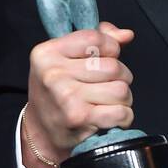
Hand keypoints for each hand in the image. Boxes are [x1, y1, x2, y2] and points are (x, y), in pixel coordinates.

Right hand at [23, 21, 134, 167]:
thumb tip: (126, 35)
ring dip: (122, 99)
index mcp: (48, 53)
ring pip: (121, 90)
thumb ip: (96, 41)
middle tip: (107, 87)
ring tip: (107, 102)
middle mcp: (54, 73)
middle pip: (113, 66)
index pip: (96, 39)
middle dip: (120, 77)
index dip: (111, 49)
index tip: (106, 59)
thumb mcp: (65, 59)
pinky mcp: (80, 118)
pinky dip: (124, 116)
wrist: (40, 131)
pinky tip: (111, 117)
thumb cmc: (57, 91)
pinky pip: (121, 112)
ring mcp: (66, 97)